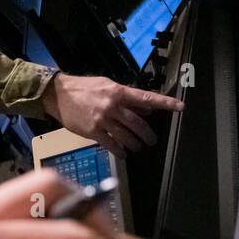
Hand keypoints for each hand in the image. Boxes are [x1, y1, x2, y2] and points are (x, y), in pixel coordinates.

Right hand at [41, 72, 183, 156]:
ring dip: (135, 144)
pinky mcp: (93, 132)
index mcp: (119, 92)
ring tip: (138, 147)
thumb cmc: (84, 88)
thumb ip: (127, 97)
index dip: (165, 103)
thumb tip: (146, 110)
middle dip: (148, 135)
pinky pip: (111, 144)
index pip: (147, 98)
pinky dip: (120, 151)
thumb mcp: (108, 85)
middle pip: (138, 124)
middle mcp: (112, 106)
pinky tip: (123, 153)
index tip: (180, 107)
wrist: (59, 95)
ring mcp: (102, 120)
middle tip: (152, 141)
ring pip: (126, 136)